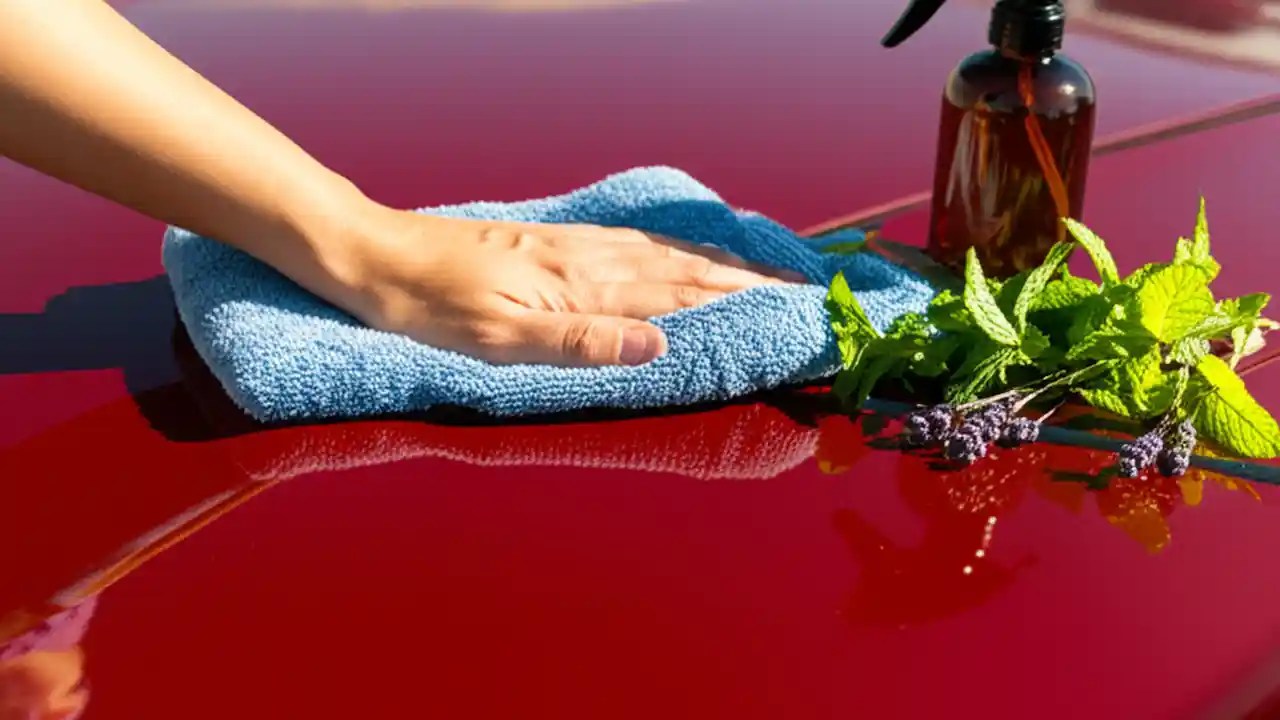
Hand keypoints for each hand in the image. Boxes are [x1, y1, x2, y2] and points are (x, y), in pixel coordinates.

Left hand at [328, 204, 801, 366]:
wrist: (377, 255)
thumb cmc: (432, 308)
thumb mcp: (499, 339)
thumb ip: (582, 342)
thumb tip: (659, 347)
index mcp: (582, 288)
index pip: (681, 295)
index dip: (741, 301)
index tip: (794, 306)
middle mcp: (587, 261)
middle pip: (683, 269)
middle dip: (746, 280)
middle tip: (800, 289)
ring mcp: (571, 247)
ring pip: (662, 252)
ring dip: (718, 261)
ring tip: (761, 270)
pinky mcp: (552, 241)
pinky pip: (631, 242)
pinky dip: (671, 246)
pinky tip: (678, 249)